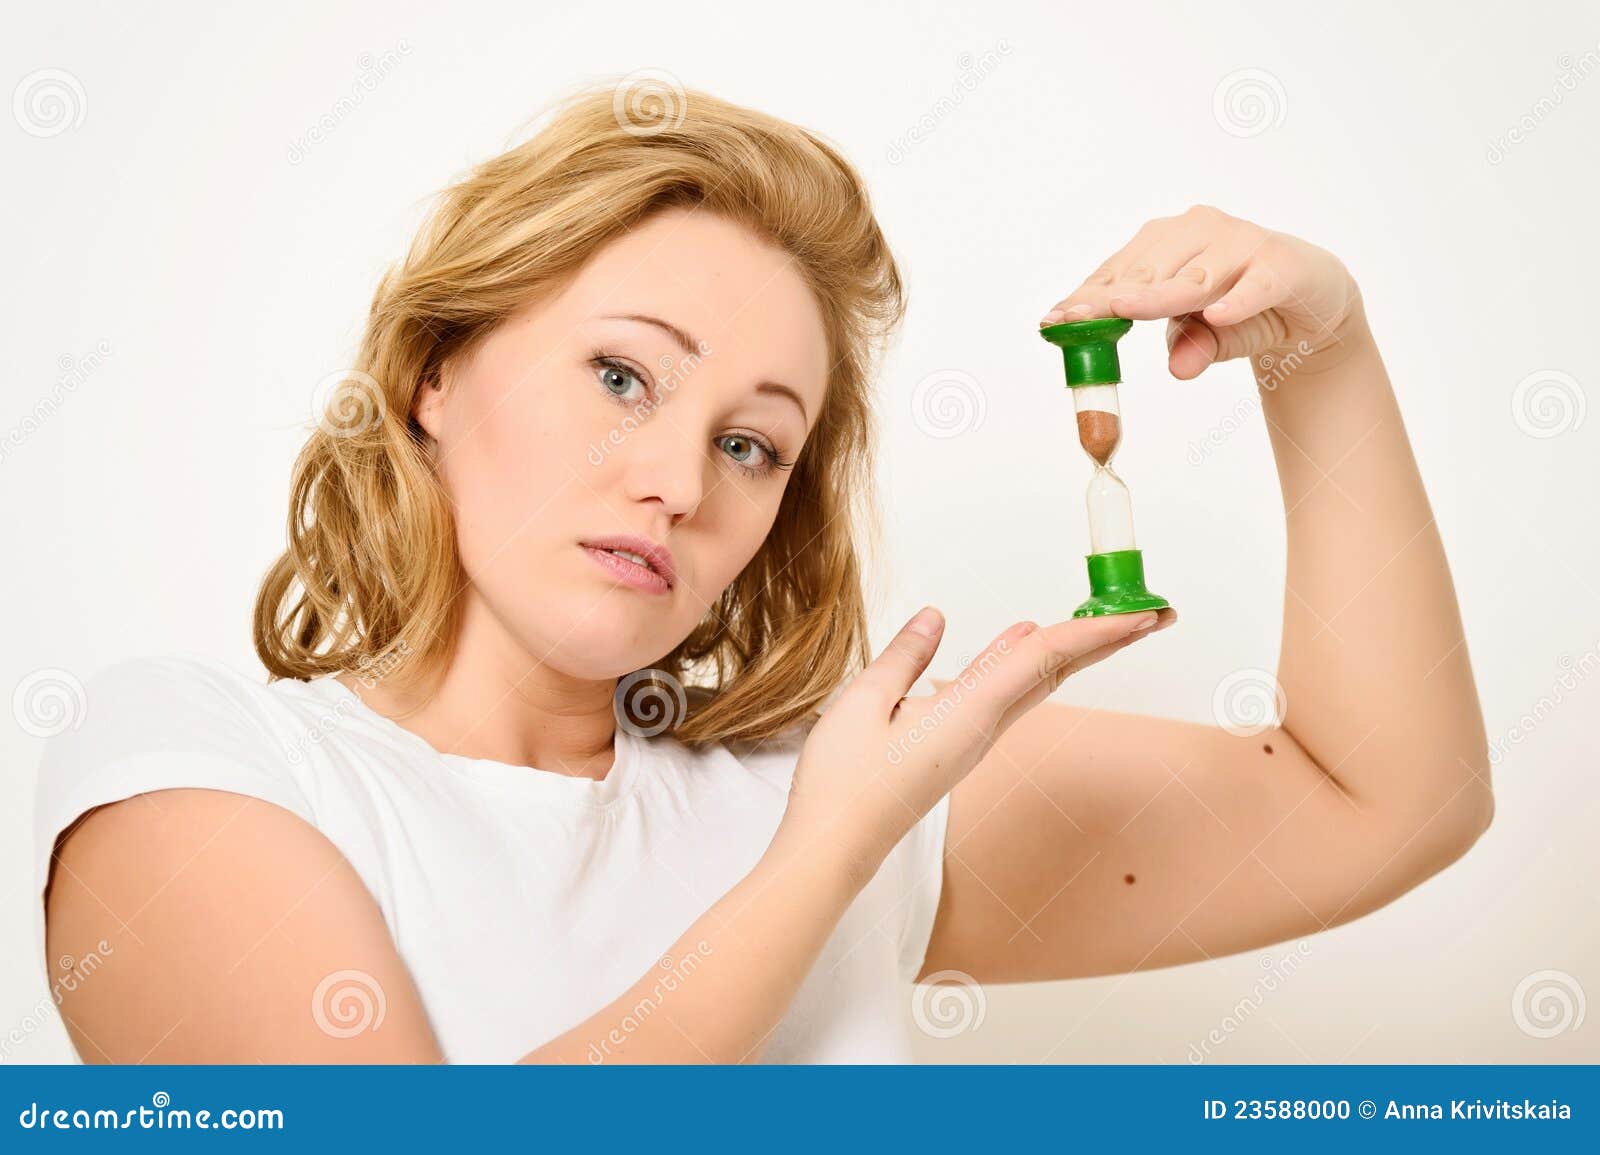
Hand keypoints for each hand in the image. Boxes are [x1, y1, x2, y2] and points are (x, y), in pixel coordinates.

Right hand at [771, 605, 1174, 888]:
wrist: (832, 852)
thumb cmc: (842, 785)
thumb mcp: (863, 704)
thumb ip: (904, 657)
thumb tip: (935, 617)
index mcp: (969, 713)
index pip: (1045, 659)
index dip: (1097, 630)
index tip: (1145, 614)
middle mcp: (983, 728)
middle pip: (1056, 671)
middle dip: (1106, 639)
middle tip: (1154, 613)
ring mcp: (971, 740)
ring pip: (1033, 682)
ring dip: (1071, 648)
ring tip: (1102, 619)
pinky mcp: (954, 747)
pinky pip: (1003, 693)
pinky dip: (1025, 663)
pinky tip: (1020, 642)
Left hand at [1039, 204, 1366, 378]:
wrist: (1312, 302)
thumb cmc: (1243, 309)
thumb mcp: (1206, 336)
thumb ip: (1188, 346)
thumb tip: (1178, 370)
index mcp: (1168, 242)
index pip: (1118, 271)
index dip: (1085, 298)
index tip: (1052, 322)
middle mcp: (1200, 231)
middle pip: (1146, 272)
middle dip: (1108, 299)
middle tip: (1074, 322)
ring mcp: (1241, 243)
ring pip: (1193, 278)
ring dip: (1157, 296)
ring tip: (1122, 310)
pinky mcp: (1281, 265)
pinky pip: (1254, 285)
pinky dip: (1237, 300)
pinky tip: (1218, 314)